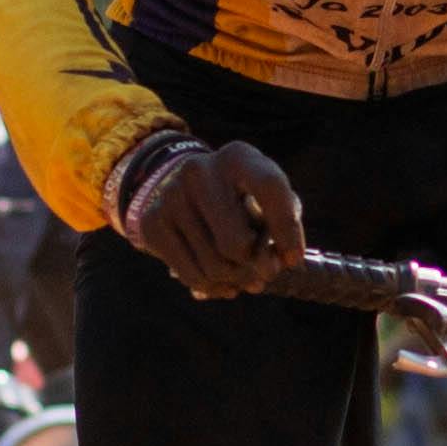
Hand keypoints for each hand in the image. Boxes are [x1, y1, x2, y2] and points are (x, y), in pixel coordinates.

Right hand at [118, 139, 308, 299]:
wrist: (182, 187)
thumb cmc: (239, 198)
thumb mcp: (266, 198)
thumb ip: (281, 225)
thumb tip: (271, 266)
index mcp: (237, 157)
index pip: (269, 188)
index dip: (286, 228)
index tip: (294, 260)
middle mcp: (200, 171)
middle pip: (236, 243)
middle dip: (257, 266)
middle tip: (266, 271)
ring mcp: (171, 196)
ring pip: (215, 266)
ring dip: (238, 280)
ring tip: (245, 274)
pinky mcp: (153, 223)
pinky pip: (192, 276)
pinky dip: (215, 288)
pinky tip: (226, 283)